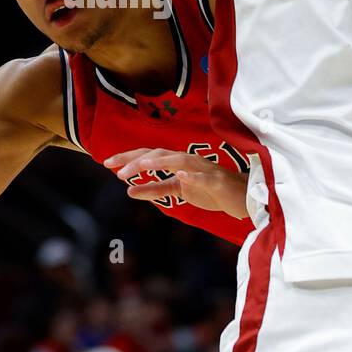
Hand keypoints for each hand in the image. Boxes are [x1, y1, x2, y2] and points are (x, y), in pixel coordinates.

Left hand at [103, 148, 249, 218]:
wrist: (243, 197)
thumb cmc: (210, 191)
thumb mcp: (178, 191)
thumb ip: (155, 189)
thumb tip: (129, 190)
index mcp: (177, 162)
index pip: (149, 155)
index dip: (129, 157)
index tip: (107, 162)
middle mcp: (188, 161)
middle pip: (159, 154)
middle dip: (136, 160)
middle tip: (115, 169)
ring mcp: (203, 170)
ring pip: (179, 161)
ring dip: (159, 162)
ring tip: (140, 166)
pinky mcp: (217, 182)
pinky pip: (205, 178)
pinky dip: (193, 176)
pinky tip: (181, 177)